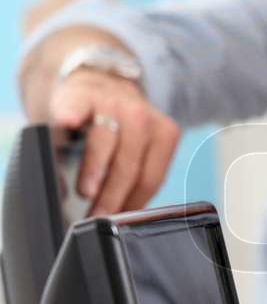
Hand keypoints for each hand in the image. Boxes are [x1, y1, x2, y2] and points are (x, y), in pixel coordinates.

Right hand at [50, 69, 180, 215]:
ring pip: (106, 139)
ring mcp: (110, 103)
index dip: (134, 202)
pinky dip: (72, 115)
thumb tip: (119, 216)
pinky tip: (67, 123)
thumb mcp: (135, 149)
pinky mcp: (79, 94)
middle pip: (130, 162)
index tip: (118, 221)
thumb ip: (132, 177)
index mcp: (162, 134)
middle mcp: (141, 116)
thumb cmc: (116, 129)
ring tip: (86, 192)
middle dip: (114, 194)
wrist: (96, 82)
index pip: (151, 176)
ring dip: (95, 167)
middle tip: (99, 216)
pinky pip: (77, 106)